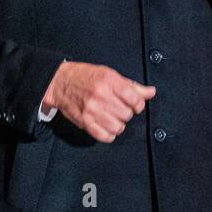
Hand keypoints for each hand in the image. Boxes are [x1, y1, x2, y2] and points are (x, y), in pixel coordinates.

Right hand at [41, 62, 155, 143]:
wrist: (60, 82)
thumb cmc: (85, 76)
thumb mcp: (110, 74)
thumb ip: (131, 86)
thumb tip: (150, 92)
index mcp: (109, 81)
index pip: (135, 99)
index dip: (138, 104)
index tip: (134, 104)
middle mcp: (101, 96)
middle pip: (127, 114)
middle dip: (126, 113)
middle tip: (120, 108)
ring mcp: (92, 110)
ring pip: (118, 127)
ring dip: (118, 124)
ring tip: (113, 117)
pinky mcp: (84, 122)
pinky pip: (104, 136)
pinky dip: (109, 134)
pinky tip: (106, 126)